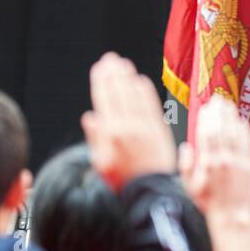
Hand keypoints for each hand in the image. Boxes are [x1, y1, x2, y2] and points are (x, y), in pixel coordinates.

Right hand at [81, 52, 176, 191]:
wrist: (151, 191)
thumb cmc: (122, 181)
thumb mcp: (100, 164)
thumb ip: (95, 139)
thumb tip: (90, 116)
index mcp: (111, 135)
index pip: (105, 101)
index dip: (101, 83)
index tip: (99, 68)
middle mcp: (129, 127)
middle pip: (120, 94)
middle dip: (114, 74)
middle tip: (110, 59)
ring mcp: (146, 127)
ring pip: (135, 96)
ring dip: (129, 78)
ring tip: (123, 64)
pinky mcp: (159, 129)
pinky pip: (152, 105)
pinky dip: (146, 92)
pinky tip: (141, 80)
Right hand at [179, 98, 249, 218]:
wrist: (231, 216)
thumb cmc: (210, 204)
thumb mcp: (189, 187)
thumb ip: (186, 166)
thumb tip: (186, 147)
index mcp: (207, 164)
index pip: (206, 135)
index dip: (206, 119)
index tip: (205, 109)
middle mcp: (223, 160)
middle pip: (220, 130)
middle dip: (218, 113)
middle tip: (217, 100)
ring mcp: (238, 161)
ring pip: (234, 133)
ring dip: (231, 117)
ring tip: (228, 105)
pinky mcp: (249, 165)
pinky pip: (247, 143)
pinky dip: (244, 131)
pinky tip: (242, 122)